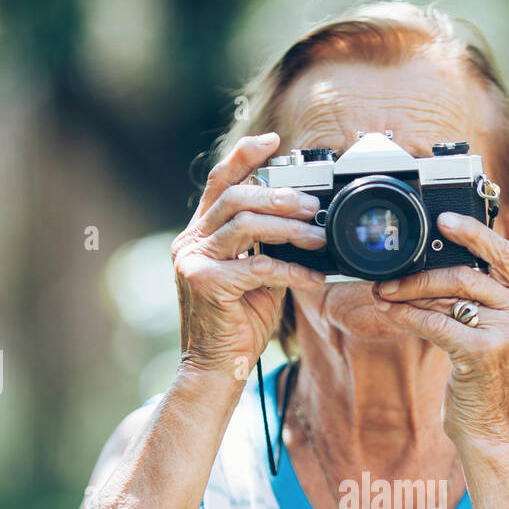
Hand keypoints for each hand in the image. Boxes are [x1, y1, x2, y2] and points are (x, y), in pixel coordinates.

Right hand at [171, 132, 326, 377]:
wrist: (218, 369)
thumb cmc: (238, 324)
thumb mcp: (255, 277)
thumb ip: (266, 247)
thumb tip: (302, 223)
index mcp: (199, 234)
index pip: (218, 183)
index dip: (244, 156)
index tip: (273, 140)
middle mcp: (190, 241)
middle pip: (235, 198)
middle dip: (279, 196)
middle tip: (314, 206)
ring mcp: (193, 261)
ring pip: (244, 225)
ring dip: (289, 228)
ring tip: (318, 237)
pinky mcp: (205, 283)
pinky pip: (257, 266)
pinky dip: (290, 270)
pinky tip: (313, 276)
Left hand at [372, 212, 508, 449]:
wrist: (498, 436)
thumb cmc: (490, 386)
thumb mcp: (496, 335)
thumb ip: (481, 301)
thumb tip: (435, 269)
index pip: (503, 254)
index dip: (472, 232)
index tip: (442, 220)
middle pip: (466, 275)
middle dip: (421, 274)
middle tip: (389, 278)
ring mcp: (508, 331)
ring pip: (448, 296)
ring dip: (408, 293)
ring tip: (383, 293)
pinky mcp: (483, 351)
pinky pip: (435, 322)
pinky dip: (406, 316)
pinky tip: (389, 313)